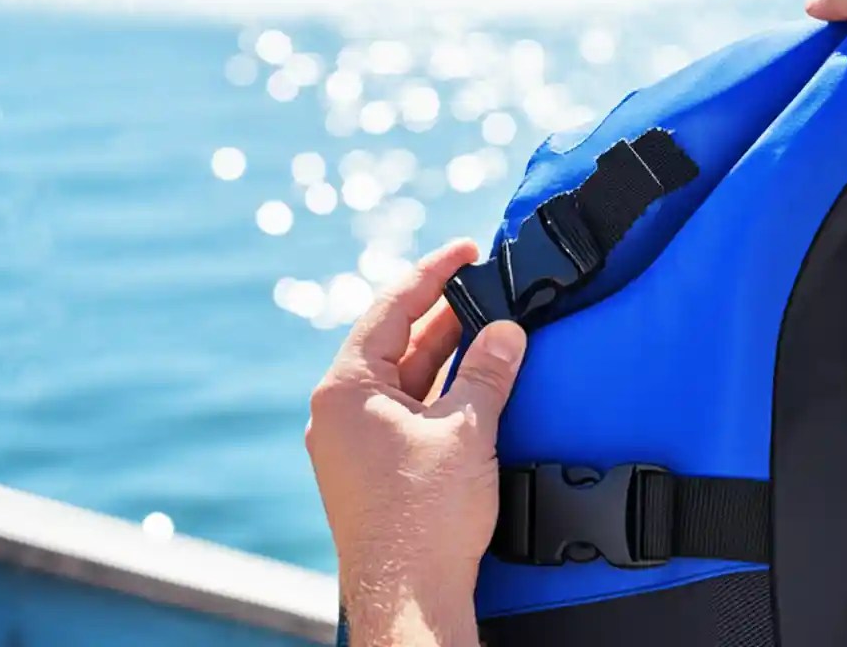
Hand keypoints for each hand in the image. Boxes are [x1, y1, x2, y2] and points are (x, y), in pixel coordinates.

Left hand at [306, 240, 526, 646]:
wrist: (411, 598)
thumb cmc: (425, 517)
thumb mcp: (466, 429)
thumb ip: (486, 371)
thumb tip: (507, 331)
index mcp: (344, 391)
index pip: (388, 309)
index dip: (432, 273)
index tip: (466, 249)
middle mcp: (339, 413)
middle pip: (394, 342)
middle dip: (443, 313)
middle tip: (486, 282)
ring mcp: (354, 444)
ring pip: (403, 379)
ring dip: (445, 353)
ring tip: (490, 323)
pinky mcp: (374, 470)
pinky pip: (407, 411)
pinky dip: (441, 391)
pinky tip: (476, 380)